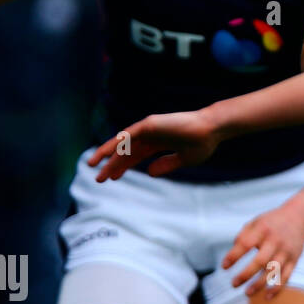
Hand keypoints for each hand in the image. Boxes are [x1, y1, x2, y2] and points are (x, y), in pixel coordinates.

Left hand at [88, 110, 220, 180]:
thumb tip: (148, 173)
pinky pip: (126, 135)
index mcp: (160, 142)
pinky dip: (114, 144)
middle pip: (126, 151)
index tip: (113, 179)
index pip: (136, 155)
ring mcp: (149, 128)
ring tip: (92, 165)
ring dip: (106, 154)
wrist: (212, 130)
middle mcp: (151, 134)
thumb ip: (166, 165)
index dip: (124, 167)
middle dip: (113, 164)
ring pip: (122, 143)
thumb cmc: (203, 143)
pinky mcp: (148, 124)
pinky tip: (104, 154)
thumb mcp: (184, 159)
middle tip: (99, 179)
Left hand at [222, 199, 303, 297]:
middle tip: (233, 284)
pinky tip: (267, 296)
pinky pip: (286, 276)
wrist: (299, 217)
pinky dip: (277, 288)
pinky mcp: (294, 259)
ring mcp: (286, 251)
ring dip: (259, 284)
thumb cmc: (272, 222)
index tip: (224, 266)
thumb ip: (242, 236)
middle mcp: (276, 241)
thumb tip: (232, 256)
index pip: (246, 244)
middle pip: (261, 261)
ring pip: (273, 271)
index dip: (234, 256)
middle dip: (246, 274)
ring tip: (247, 293)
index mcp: (263, 230)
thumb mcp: (256, 222)